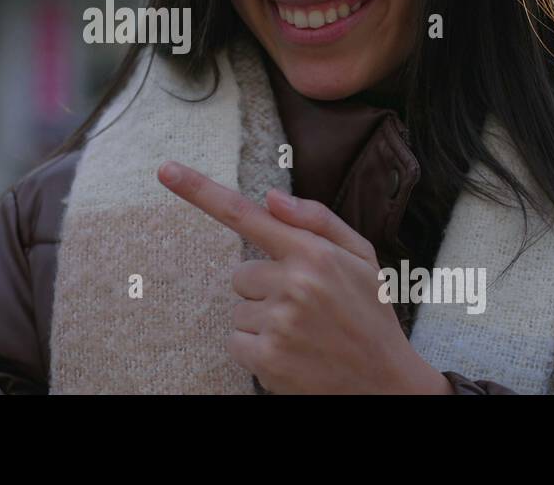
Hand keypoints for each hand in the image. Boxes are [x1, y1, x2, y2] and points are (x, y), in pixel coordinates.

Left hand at [156, 161, 450, 393]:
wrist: (387, 383)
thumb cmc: (370, 314)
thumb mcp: (361, 257)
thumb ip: (317, 220)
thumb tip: (271, 197)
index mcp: (313, 253)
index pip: (245, 214)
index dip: (200, 191)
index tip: (166, 171)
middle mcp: (294, 283)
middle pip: (241, 274)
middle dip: (265, 288)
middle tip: (305, 307)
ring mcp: (279, 322)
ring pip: (238, 309)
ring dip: (262, 320)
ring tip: (303, 332)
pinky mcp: (267, 357)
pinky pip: (234, 340)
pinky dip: (255, 348)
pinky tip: (291, 352)